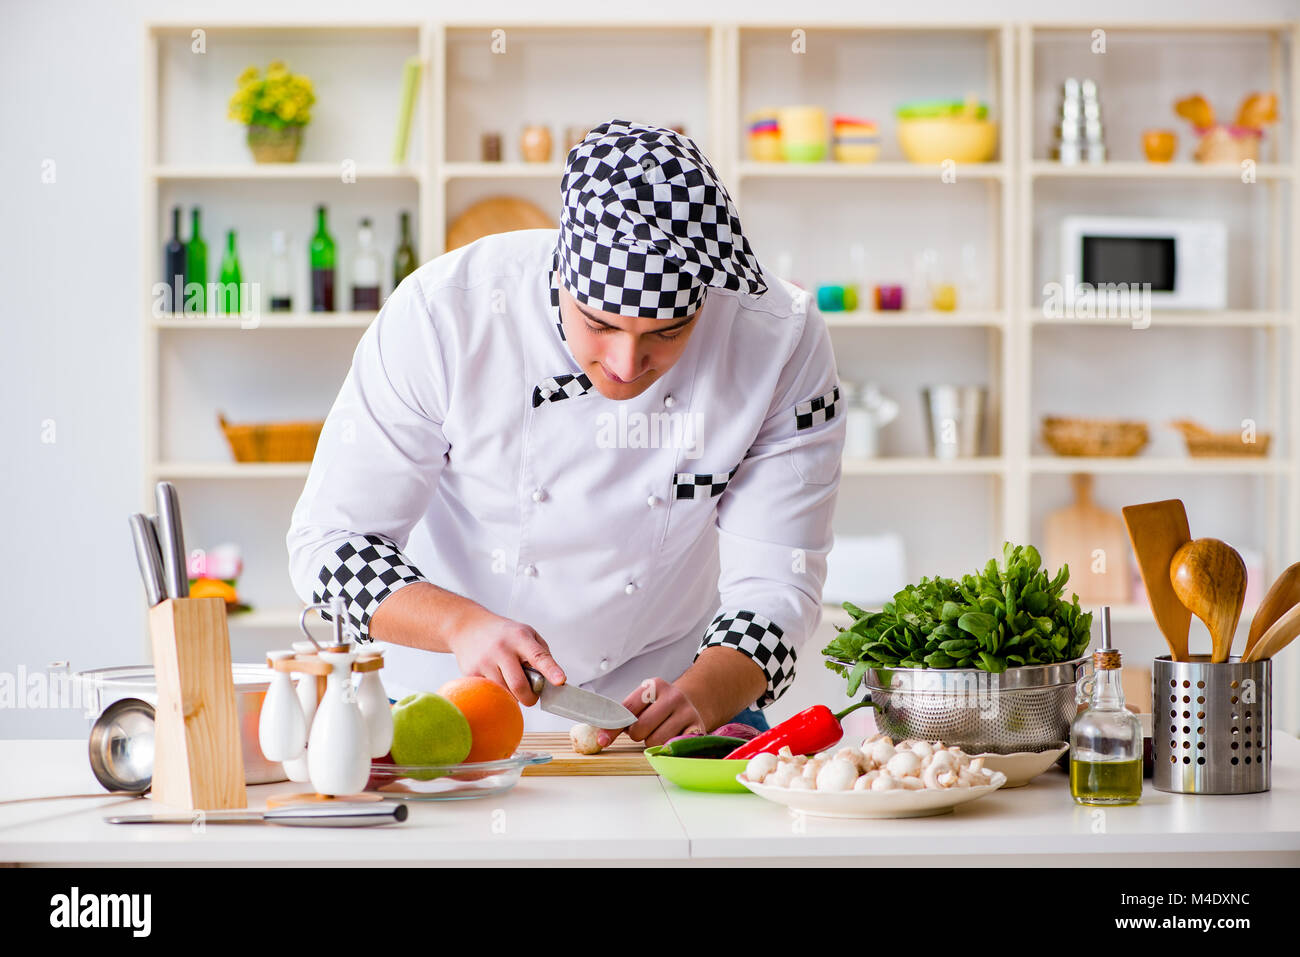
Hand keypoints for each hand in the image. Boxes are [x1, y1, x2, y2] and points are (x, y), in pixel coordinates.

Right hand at [445, 605, 565, 706]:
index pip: (538, 656)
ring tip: (512, 684)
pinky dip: (498, 693)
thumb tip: (551, 680)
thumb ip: (541, 654)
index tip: (560, 681)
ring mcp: (484, 662)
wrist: (468, 627)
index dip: (551, 670)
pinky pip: (490, 694)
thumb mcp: (527, 634)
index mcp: (520, 638)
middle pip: (519, 685)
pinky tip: (496, 682)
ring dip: (513, 696)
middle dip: (530, 697)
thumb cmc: (504, 634)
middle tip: (532, 696)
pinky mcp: (471, 674)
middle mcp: (502, 649)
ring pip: (504, 693)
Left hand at [598, 677, 705, 749]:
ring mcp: (687, 712)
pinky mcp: (697, 729)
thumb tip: (601, 737)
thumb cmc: (658, 707)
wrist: (689, 704)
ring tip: (658, 732)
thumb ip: (622, 717)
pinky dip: (666, 748)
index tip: (603, 739)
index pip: (627, 709)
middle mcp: (673, 696)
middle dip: (637, 734)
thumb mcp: (641, 703)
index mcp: (654, 686)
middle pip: (641, 728)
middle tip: (643, 730)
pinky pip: (672, 748)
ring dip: (652, 742)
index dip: (613, 726)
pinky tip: (669, 738)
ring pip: (655, 741)